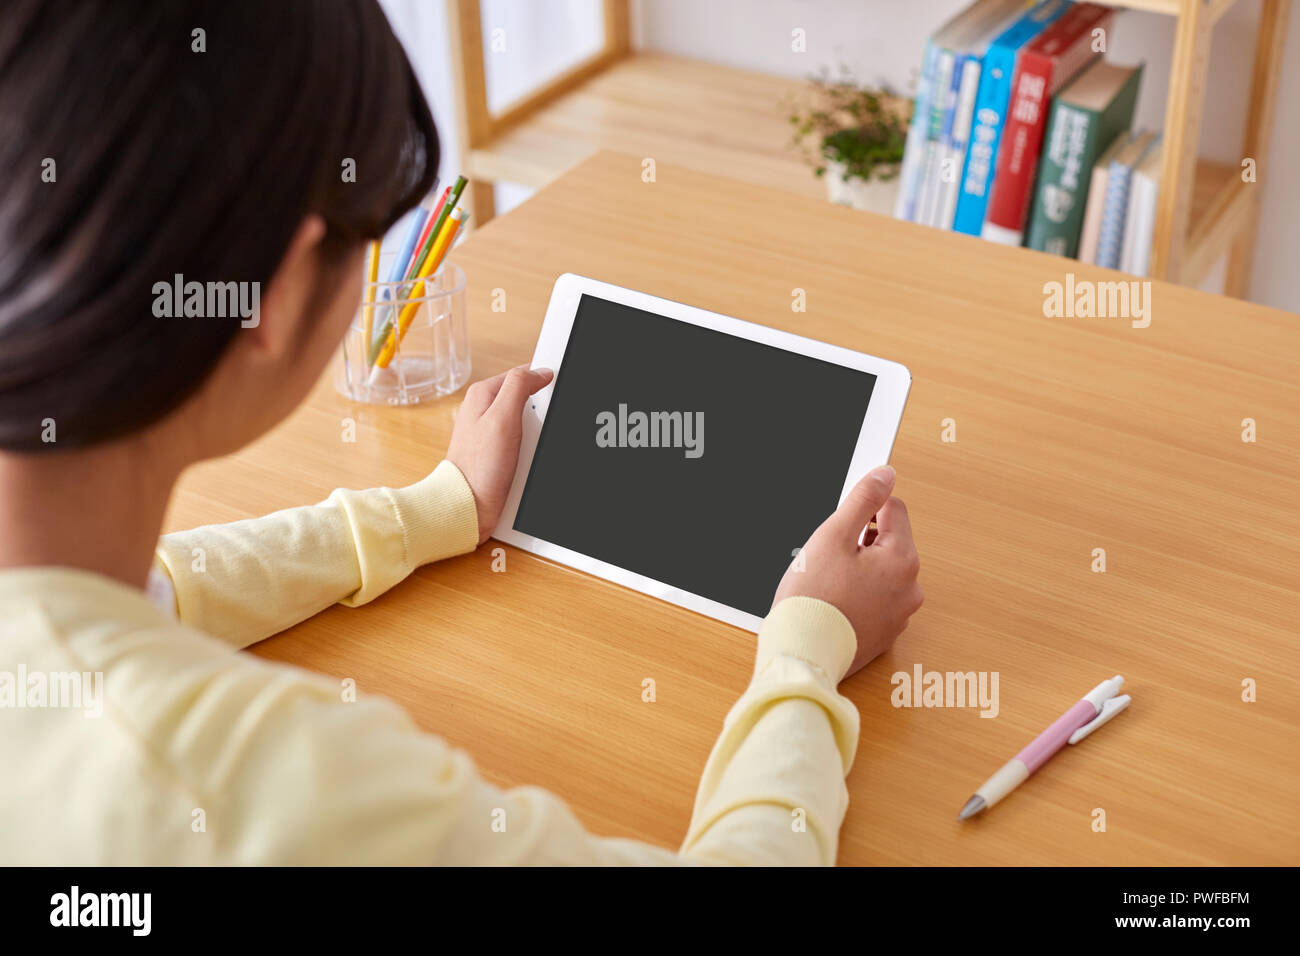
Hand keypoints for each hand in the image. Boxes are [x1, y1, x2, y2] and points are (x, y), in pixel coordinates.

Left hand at [446, 365, 553, 544]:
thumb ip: (519, 386)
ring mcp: (490, 432)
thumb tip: (539, 372)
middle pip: (526, 400)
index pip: (522, 375)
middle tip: (533, 431)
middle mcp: (484, 410)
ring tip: (525, 451)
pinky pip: (523, 444)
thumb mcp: (502, 417)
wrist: (469, 505)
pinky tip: (524, 462)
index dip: (541, 384)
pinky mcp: (497, 452)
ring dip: (535, 437)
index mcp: (482, 394)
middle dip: (538, 414)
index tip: (549, 399)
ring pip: (528, 424)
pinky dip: (529, 452)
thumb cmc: (479, 466)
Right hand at [772, 465, 922, 678]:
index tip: (840, 528)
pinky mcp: (885, 634)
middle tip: (830, 559)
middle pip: (889, 542)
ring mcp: (900, 615)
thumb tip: (886, 474)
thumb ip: (863, 499)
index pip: (894, 509)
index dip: (864, 510)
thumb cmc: (814, 597)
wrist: (803, 653)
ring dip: (860, 569)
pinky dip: (859, 597)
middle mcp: (910, 588)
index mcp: (902, 559)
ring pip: (882, 573)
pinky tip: (835, 604)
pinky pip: (876, 601)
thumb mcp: (834, 535)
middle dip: (861, 542)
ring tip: (830, 584)